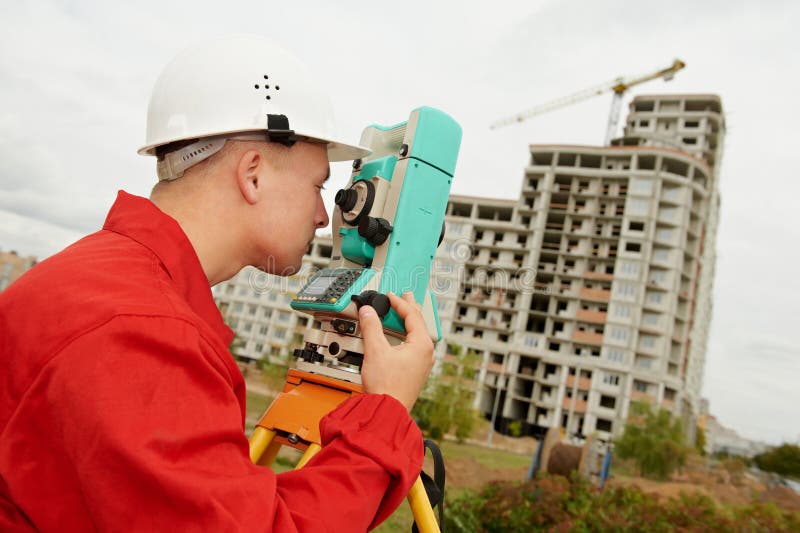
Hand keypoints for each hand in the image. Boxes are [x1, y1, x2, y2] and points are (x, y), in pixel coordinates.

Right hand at [358, 291, 434, 410]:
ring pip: (418, 334)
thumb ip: (371, 327)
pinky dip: (407, 334)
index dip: (400, 302)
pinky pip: (415, 345)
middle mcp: (426, 353)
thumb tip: (367, 311)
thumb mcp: (375, 350)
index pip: (412, 315)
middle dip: (410, 307)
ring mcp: (423, 363)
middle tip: (406, 295)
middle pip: (419, 323)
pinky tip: (401, 335)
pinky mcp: (416, 371)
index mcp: (422, 345)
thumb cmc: (386, 387)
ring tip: (404, 311)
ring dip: (409, 321)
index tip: (390, 295)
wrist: (387, 411)